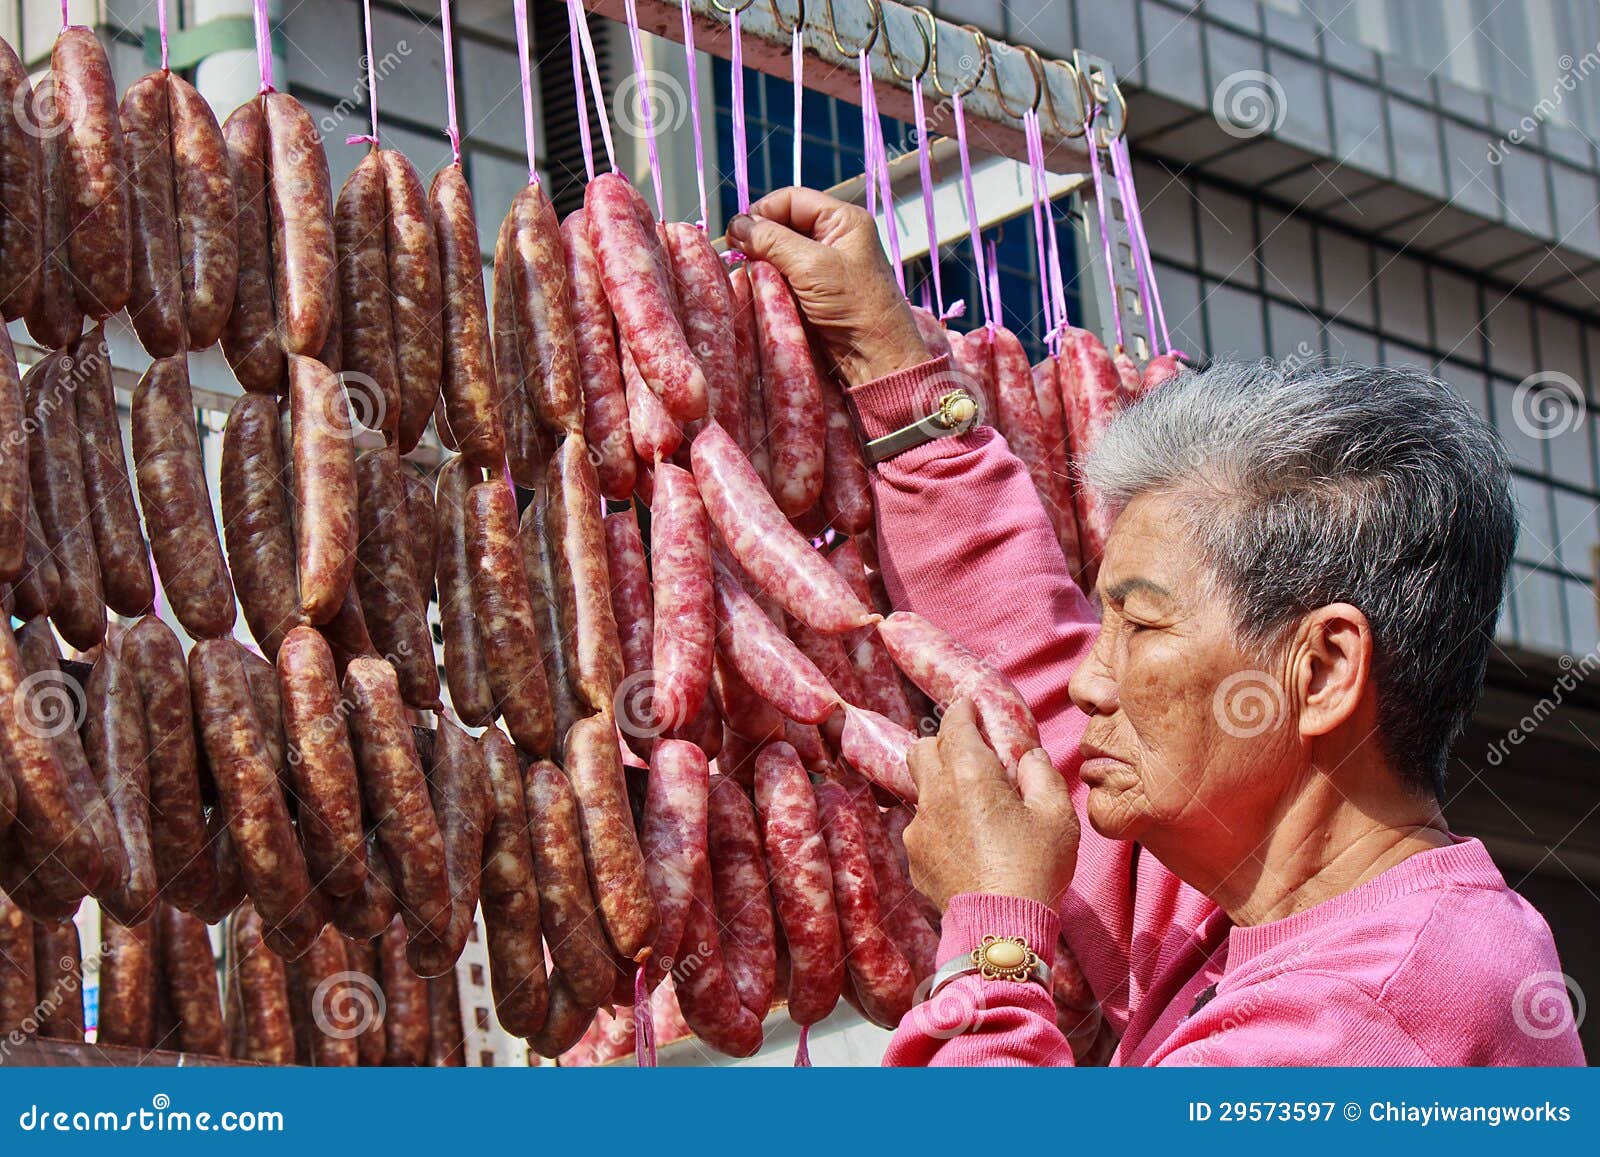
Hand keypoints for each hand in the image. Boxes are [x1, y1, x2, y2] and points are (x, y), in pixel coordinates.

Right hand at [726, 187, 930, 386]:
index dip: (761, 213)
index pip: (791, 200)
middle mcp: (833, 238)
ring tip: (751, 277)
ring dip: (762, 265)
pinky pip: (782, 277)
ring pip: (779, 253)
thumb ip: (773, 241)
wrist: (876, 357)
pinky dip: (769, 283)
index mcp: (842, 220)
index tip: (737, 236)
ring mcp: (823, 266)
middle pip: (782, 225)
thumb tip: (737, 225)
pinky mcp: (814, 291)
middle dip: (759, 240)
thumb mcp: (812, 266)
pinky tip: (762, 292)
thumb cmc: (856, 307)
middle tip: (739, 258)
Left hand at [903, 698, 1078, 910]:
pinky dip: (938, 821)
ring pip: (920, 787)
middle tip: (969, 752)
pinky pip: (921, 825)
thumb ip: (1042, 775)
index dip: (963, 711)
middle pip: (923, 748)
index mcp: (971, 774)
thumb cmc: (1034, 867)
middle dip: (943, 742)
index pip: (955, 724)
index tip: (971, 708)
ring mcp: (919, 826)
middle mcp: (936, 793)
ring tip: (967, 799)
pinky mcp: (914, 856)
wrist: (1000, 926)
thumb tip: (1030, 757)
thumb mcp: (1057, 815)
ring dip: (939, 782)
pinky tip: (962, 840)